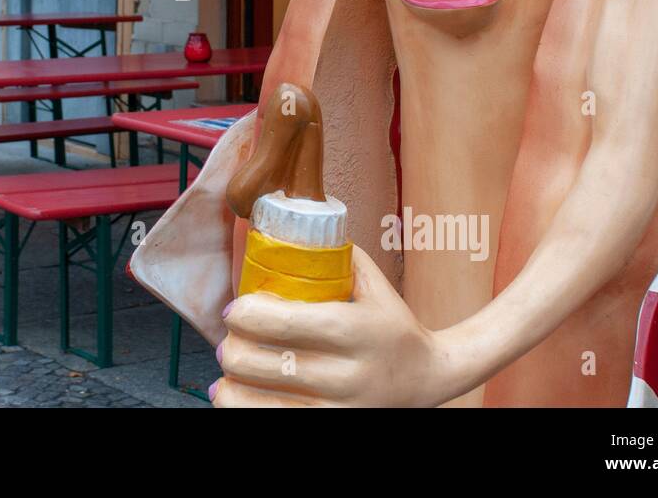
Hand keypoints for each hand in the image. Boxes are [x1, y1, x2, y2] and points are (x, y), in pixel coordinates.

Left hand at [212, 245, 462, 407]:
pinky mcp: (331, 427)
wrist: (428, 379)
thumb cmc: (392, 325)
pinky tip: (232, 393)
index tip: (234, 308)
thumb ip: (336, 255)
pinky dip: (240, 407)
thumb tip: (286, 230)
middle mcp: (347, 375)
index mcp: (355, 331)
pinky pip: (269, 421)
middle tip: (230, 338)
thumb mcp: (374, 285)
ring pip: (261, 400)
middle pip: (265, 364)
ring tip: (230, 366)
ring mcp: (338, 409)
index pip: (286, 323)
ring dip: (232, 381)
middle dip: (232, 348)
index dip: (247, 315)